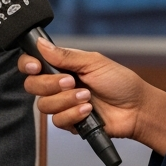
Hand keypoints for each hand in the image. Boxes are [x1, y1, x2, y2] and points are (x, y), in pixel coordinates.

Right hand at [18, 39, 165, 154]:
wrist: (137, 109)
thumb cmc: (121, 82)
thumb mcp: (94, 62)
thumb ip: (65, 56)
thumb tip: (41, 43)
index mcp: (63, 66)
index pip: (33, 64)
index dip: (28, 65)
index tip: (35, 67)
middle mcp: (59, 85)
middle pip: (33, 85)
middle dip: (50, 84)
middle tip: (71, 82)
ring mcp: (63, 104)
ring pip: (44, 105)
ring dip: (66, 100)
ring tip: (87, 97)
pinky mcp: (69, 122)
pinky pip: (57, 121)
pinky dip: (73, 114)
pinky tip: (88, 110)